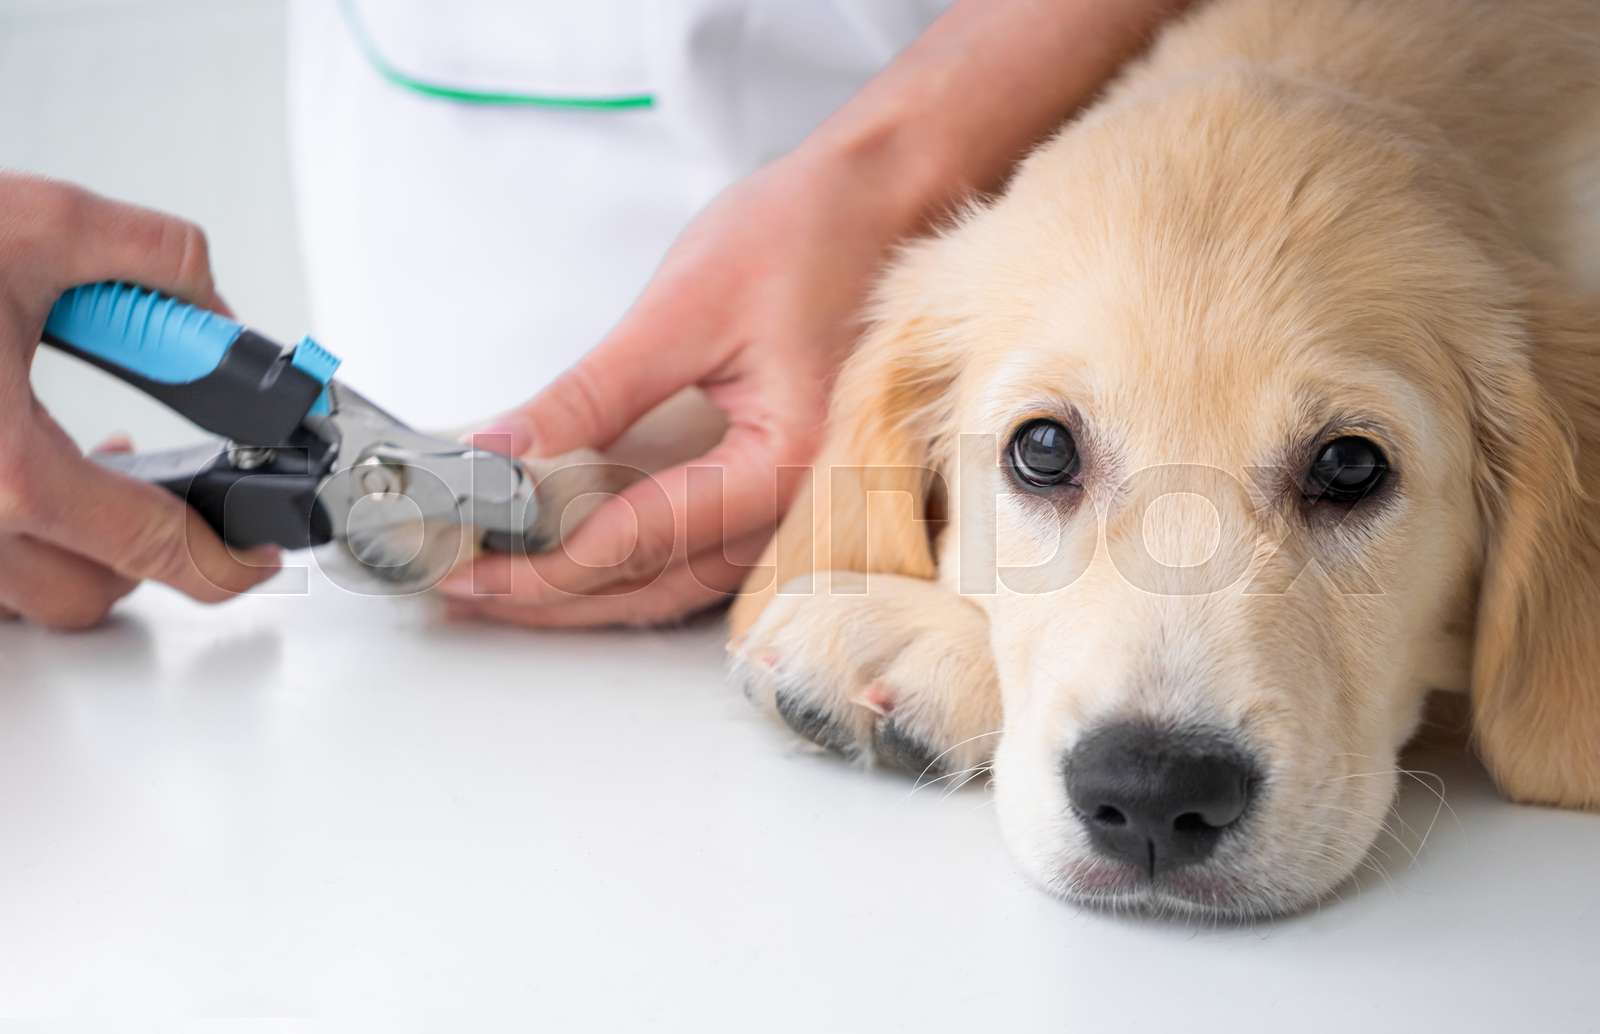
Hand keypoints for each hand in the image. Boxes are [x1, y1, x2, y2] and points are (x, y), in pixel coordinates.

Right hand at [0, 172, 279, 628]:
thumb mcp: (28, 224)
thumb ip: (152, 259)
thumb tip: (213, 307)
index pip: (153, 547)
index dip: (227, 558)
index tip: (260, 555)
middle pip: (92, 595)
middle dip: (150, 553)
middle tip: (182, 497)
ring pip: (25, 599)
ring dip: (76, 551)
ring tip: (98, 470)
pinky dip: (12, 542)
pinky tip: (18, 476)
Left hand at [440, 146, 925, 626]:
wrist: (883, 204)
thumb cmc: (807, 236)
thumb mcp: (683, 308)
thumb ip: (593, 393)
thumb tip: (504, 449)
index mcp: (786, 464)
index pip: (640, 541)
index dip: (543, 563)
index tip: (468, 566)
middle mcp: (801, 507)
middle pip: (655, 587)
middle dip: (553, 596)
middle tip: (461, 591)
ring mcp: (796, 508)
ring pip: (677, 586)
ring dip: (587, 593)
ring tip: (502, 585)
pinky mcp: (781, 491)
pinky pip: (699, 556)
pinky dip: (630, 564)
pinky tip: (574, 557)